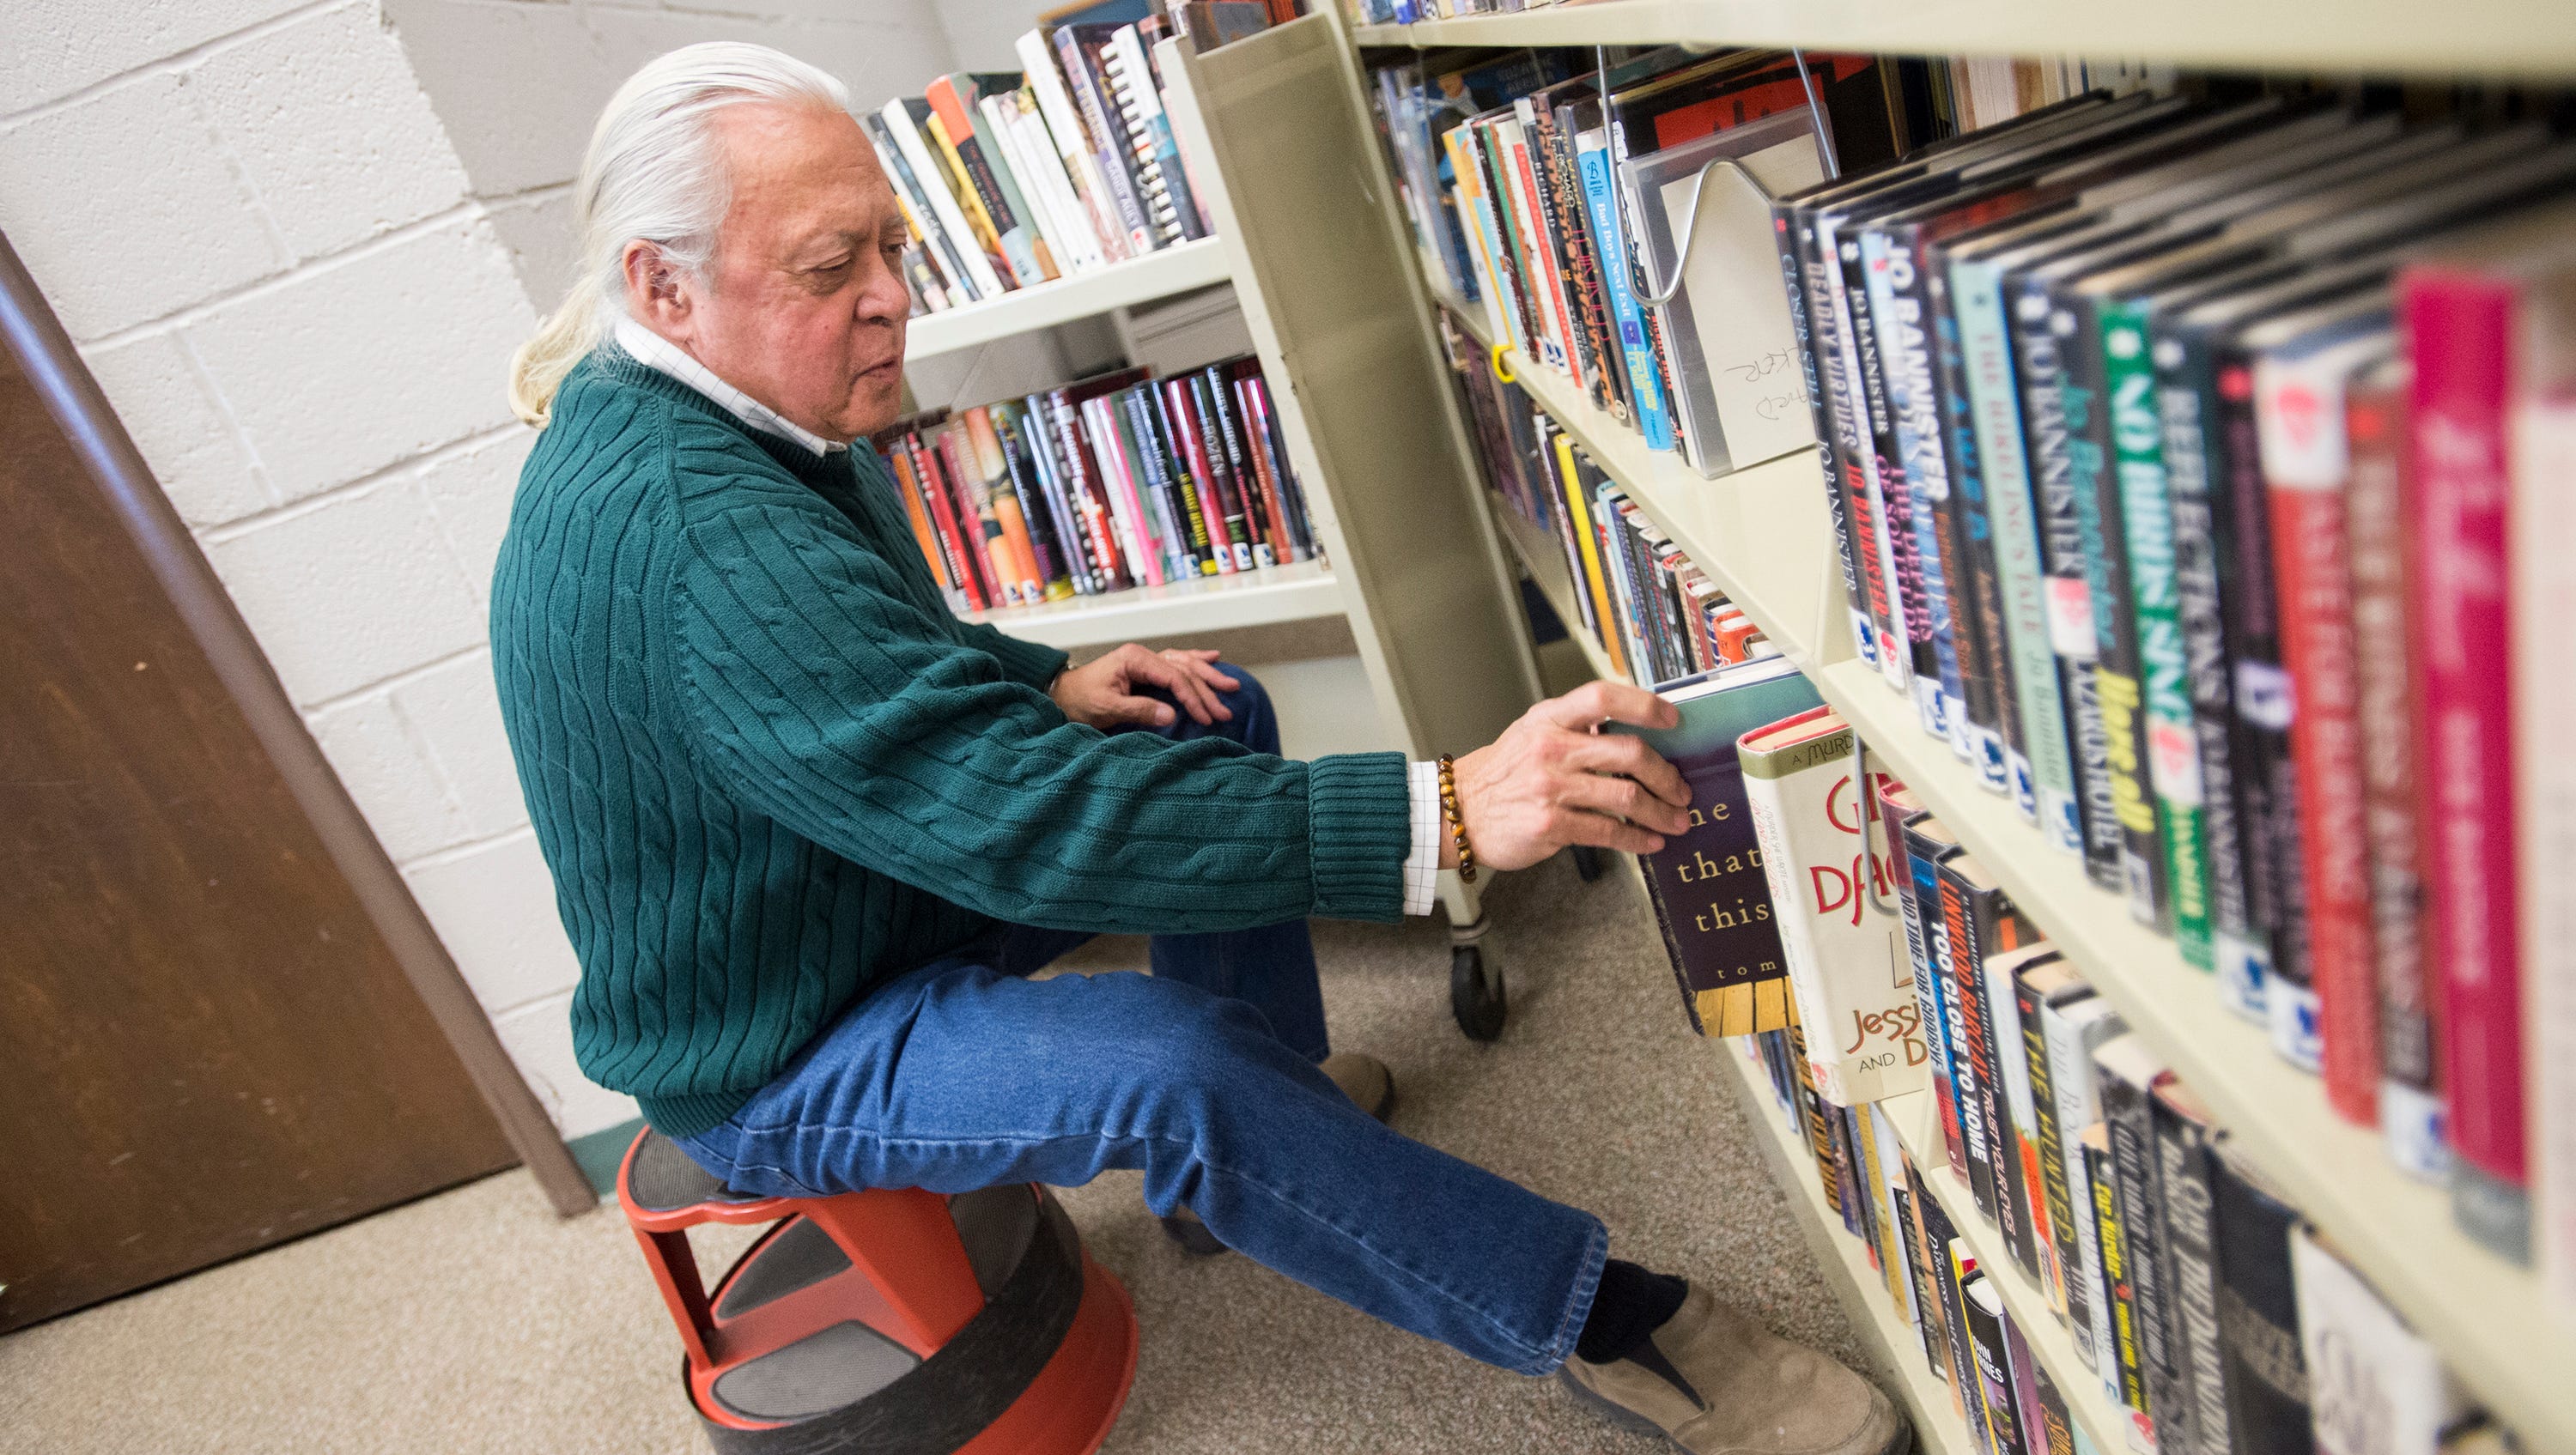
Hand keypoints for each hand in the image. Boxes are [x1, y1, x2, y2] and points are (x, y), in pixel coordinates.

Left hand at [1050, 645, 1238, 729]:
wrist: (1063, 695)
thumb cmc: (1081, 700)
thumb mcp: (1107, 707)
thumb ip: (1139, 709)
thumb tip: (1171, 713)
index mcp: (1134, 659)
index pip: (1173, 676)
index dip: (1192, 697)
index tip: (1205, 717)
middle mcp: (1143, 655)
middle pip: (1183, 670)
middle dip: (1206, 691)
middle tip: (1224, 711)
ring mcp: (1145, 660)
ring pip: (1184, 664)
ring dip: (1208, 676)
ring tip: (1230, 686)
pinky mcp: (1146, 668)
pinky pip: (1176, 662)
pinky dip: (1195, 660)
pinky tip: (1212, 657)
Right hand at [1444, 680, 1691, 872]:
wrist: (1458, 812)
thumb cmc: (1502, 774)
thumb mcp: (1532, 733)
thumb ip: (1576, 729)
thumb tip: (1633, 738)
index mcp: (1549, 718)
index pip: (1603, 697)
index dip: (1643, 705)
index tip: (1672, 719)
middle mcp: (1551, 748)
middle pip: (1629, 752)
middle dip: (1665, 775)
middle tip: (1680, 789)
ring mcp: (1550, 788)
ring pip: (1626, 797)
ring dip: (1660, 812)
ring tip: (1675, 820)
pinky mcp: (1551, 824)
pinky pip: (1608, 832)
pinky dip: (1637, 839)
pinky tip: (1649, 840)